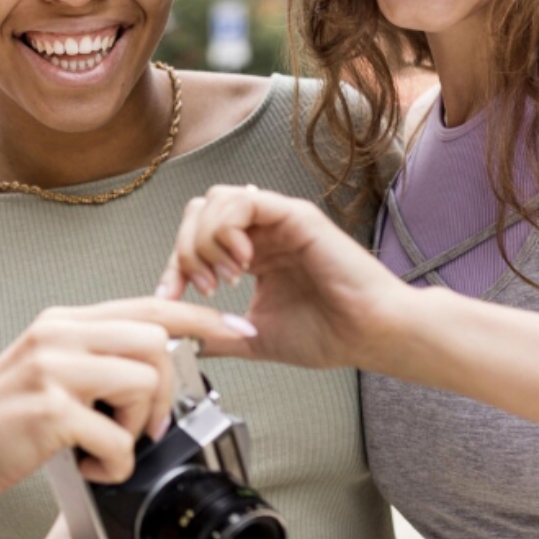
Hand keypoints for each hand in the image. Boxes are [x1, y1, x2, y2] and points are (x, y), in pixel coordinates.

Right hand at [0, 299, 254, 503]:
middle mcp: (60, 335)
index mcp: (65, 323)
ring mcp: (54, 369)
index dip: (199, 316)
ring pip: (142, 380)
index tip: (235, 327)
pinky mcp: (50, 409)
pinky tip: (90, 466)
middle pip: (154, 339)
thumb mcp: (49, 370)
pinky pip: (117, 437)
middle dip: (166, 390)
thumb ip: (94, 358)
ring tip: (108, 445)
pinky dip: (115, 462)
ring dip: (137, 426)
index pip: (148, 304)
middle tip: (147, 426)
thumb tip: (152, 368)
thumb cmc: (0, 418)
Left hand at [155, 185, 410, 369]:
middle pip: (198, 213)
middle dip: (186, 250)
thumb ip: (216, 334)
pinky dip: (228, 228)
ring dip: (207, 241)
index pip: (194, 241)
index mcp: (252, 256)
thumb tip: (180, 339)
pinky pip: (244, 199)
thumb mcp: (254, 338)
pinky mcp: (294, 215)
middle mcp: (262, 233)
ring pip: (215, 201)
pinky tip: (242, 262)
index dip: (174, 267)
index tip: (169, 300)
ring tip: (227, 278)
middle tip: (203, 288)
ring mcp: (277, 221)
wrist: (369, 335)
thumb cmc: (329, 334)